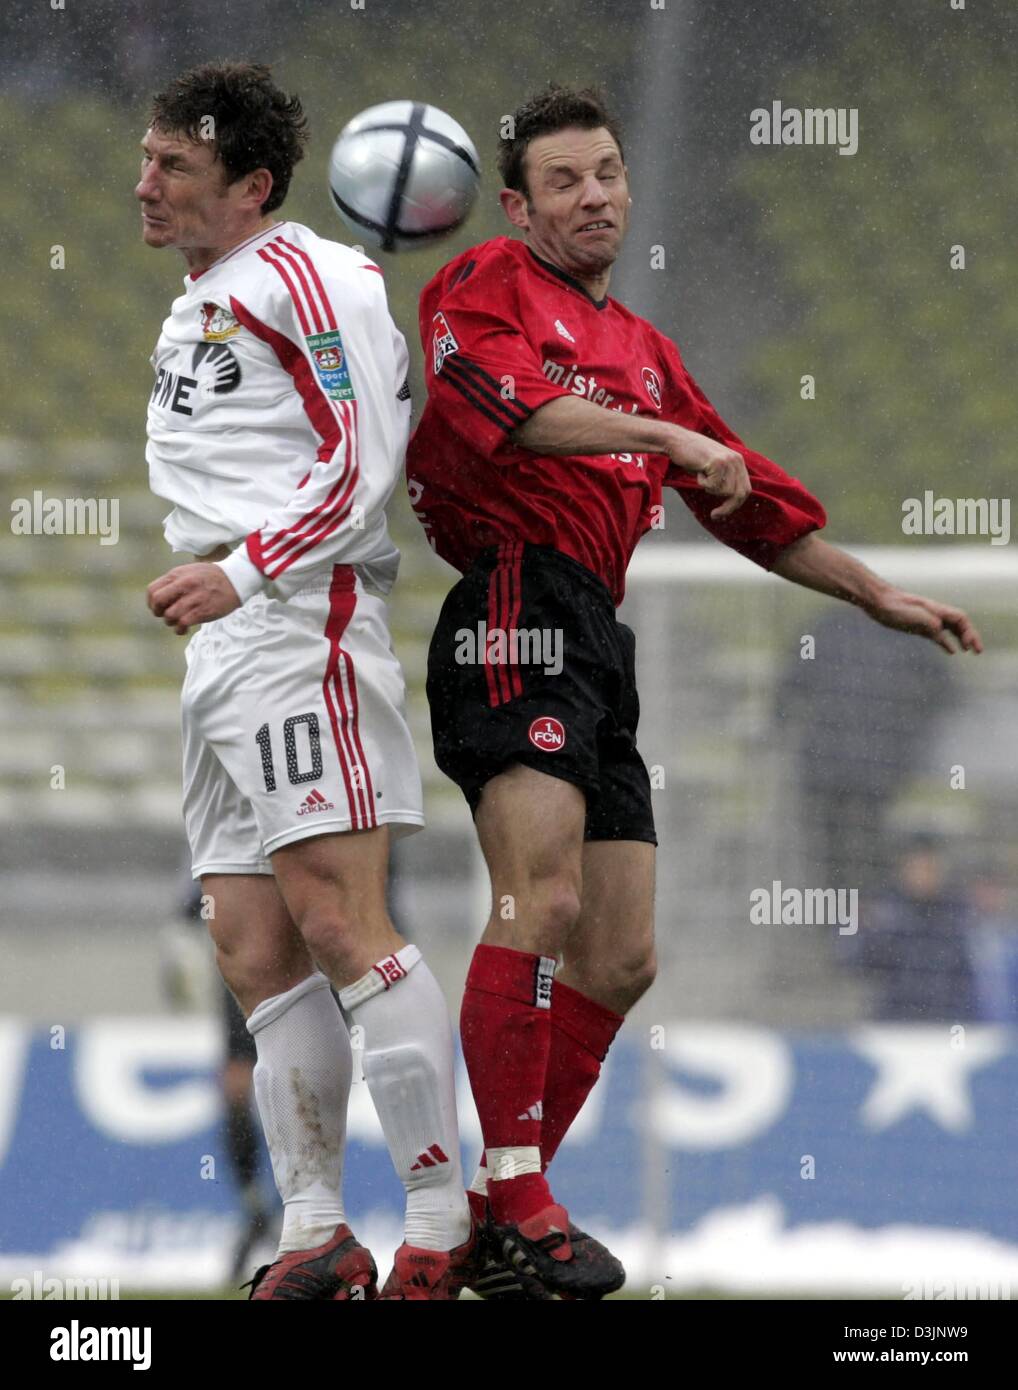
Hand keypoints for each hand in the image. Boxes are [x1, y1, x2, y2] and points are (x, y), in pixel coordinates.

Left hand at [147, 562, 240, 634]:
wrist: (236, 580)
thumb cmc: (212, 577)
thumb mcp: (189, 572)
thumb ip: (174, 582)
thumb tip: (160, 597)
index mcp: (177, 575)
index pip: (152, 590)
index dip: (151, 602)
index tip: (157, 607)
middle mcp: (183, 585)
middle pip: (158, 602)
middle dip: (157, 612)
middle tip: (165, 615)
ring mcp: (193, 598)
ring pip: (169, 616)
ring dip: (170, 622)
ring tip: (178, 621)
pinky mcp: (202, 611)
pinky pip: (182, 624)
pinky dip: (179, 629)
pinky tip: (184, 628)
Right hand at [664, 426, 750, 518]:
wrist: (677, 440)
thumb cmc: (692, 456)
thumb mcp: (714, 467)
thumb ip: (725, 479)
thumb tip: (731, 503)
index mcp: (738, 461)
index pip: (745, 489)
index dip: (735, 504)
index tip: (723, 513)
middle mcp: (736, 460)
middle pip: (739, 494)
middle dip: (727, 508)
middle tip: (714, 515)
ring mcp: (728, 461)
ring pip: (725, 491)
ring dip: (710, 489)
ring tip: (702, 474)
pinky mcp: (717, 463)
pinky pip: (712, 486)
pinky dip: (702, 482)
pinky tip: (698, 470)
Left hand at [862, 587, 983, 653]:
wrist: (877, 601)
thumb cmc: (893, 606)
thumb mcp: (911, 615)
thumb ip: (928, 622)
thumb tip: (940, 631)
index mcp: (936, 610)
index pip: (961, 619)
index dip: (969, 632)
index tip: (971, 647)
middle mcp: (934, 614)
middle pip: (960, 624)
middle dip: (971, 637)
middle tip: (979, 652)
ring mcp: (926, 620)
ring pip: (950, 630)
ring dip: (962, 639)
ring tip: (969, 650)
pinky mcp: (917, 626)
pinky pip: (938, 636)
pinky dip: (947, 642)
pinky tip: (951, 651)